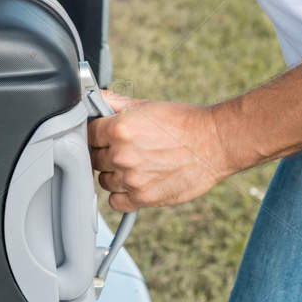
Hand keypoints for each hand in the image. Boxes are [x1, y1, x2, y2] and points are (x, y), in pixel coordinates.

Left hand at [88, 90, 234, 211]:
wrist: (215, 143)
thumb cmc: (184, 122)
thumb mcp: (146, 105)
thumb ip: (115, 104)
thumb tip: (95, 99)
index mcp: (119, 129)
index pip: (87, 134)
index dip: (95, 134)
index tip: (102, 136)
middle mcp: (121, 155)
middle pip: (93, 158)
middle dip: (105, 153)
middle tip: (124, 148)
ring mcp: (131, 179)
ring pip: (104, 180)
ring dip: (114, 174)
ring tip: (135, 164)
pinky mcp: (144, 198)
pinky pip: (116, 202)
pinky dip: (122, 195)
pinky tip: (135, 183)